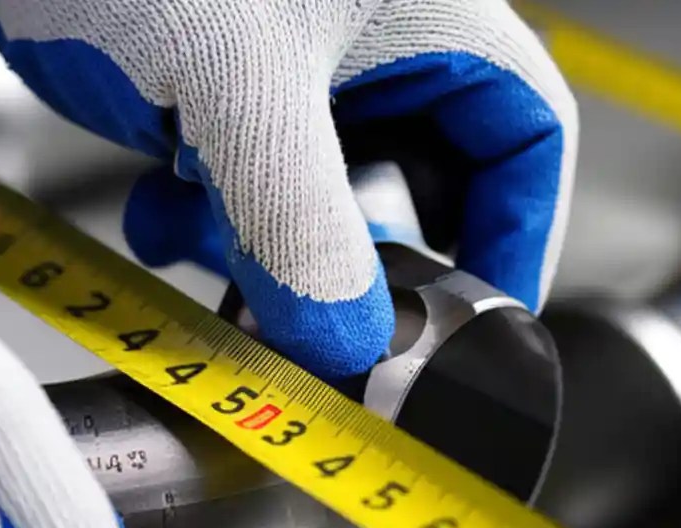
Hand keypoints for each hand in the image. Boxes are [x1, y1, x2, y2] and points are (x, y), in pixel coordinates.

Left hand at [0, 0, 577, 379]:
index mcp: (422, 13)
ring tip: (201, 234)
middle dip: (356, 260)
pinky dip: (201, 221)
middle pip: (412, 185)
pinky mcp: (209, 96)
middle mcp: (361, 45)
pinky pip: (237, 189)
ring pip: (313, 201)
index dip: (517, 236)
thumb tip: (345, 343)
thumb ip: (297, 224)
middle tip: (314, 316)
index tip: (477, 326)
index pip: (524, 134)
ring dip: (259, 250)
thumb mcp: (235, 84)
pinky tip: (156, 210)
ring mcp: (281, 73)